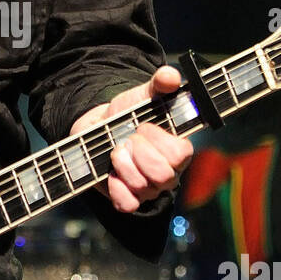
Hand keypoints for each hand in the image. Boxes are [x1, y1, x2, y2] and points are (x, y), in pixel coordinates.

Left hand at [68, 65, 193, 213]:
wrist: (99, 127)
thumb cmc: (129, 114)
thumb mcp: (144, 94)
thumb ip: (160, 83)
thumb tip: (170, 75)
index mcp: (178, 150)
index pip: (181, 154)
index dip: (159, 140)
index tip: (143, 126)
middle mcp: (167, 173)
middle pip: (164, 176)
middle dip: (140, 153)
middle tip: (128, 139)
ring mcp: (147, 188)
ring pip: (143, 188)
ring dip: (124, 165)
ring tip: (116, 150)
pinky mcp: (126, 198)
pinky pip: (127, 204)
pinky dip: (116, 188)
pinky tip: (111, 173)